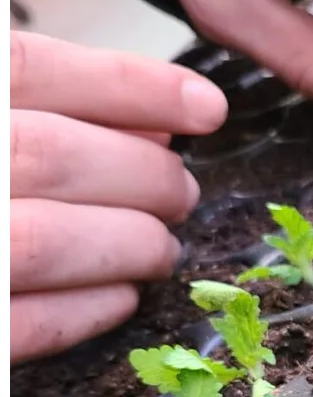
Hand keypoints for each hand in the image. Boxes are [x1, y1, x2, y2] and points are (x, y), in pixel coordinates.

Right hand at [10, 31, 227, 361]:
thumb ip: (31, 103)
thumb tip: (154, 118)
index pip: (29, 70)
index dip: (130, 86)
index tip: (206, 107)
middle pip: (52, 159)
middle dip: (143, 176)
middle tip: (180, 190)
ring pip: (44, 244)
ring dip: (127, 246)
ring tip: (160, 246)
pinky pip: (22, 326)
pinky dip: (85, 311)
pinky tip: (121, 297)